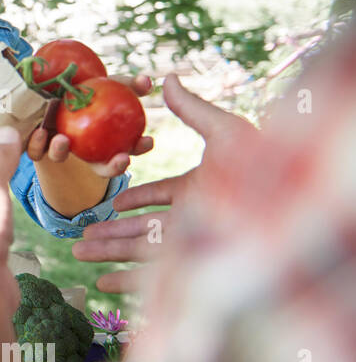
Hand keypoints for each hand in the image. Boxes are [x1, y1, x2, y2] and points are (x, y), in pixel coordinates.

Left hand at [26, 74, 155, 177]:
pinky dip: (38, 144)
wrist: (46, 84)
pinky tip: (41, 132)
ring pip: (62, 158)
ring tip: (63, 140)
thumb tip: (148, 81)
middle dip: (113, 168)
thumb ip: (127, 84)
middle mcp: (82, 151)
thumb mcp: (107, 83)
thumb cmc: (85, 85)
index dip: (139, 149)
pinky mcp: (34, 145)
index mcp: (103, 141)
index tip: (148, 140)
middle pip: (101, 168)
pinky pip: (36, 150)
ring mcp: (57, 149)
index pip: (126, 149)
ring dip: (62, 152)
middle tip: (122, 160)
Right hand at [71, 74, 259, 291]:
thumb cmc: (263, 168)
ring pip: (138, 249)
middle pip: (142, 226)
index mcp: (202, 191)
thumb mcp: (224, 131)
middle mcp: (194, 221)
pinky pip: (151, 280)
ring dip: (107, 252)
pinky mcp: (190, 271)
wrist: (284, 212)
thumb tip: (168, 77)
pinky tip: (102, 284)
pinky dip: (124, 282)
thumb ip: (192, 108)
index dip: (137, 198)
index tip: (114, 204)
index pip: (162, 196)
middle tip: (81, 234)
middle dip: (110, 231)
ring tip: (76, 250)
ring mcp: (191, 248)